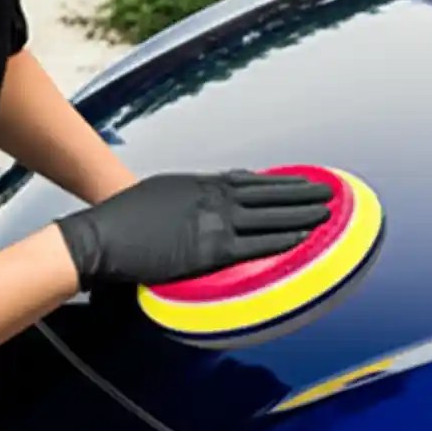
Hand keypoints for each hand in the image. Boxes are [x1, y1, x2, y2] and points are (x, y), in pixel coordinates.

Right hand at [54, 170, 332, 289]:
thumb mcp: (163, 193)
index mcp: (202, 184)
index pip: (252, 182)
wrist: (101, 234)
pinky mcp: (210, 249)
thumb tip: (210, 196)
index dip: (281, 183)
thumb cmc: (124, 218)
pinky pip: (256, 244)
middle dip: (302, 193)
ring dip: (301, 213)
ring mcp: (214, 222)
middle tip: (330, 191)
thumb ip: (192, 195)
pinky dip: (282, 240)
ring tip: (328, 210)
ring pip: (269, 216)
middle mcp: (214, 198)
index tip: (303, 181)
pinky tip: (303, 236)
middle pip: (269, 194)